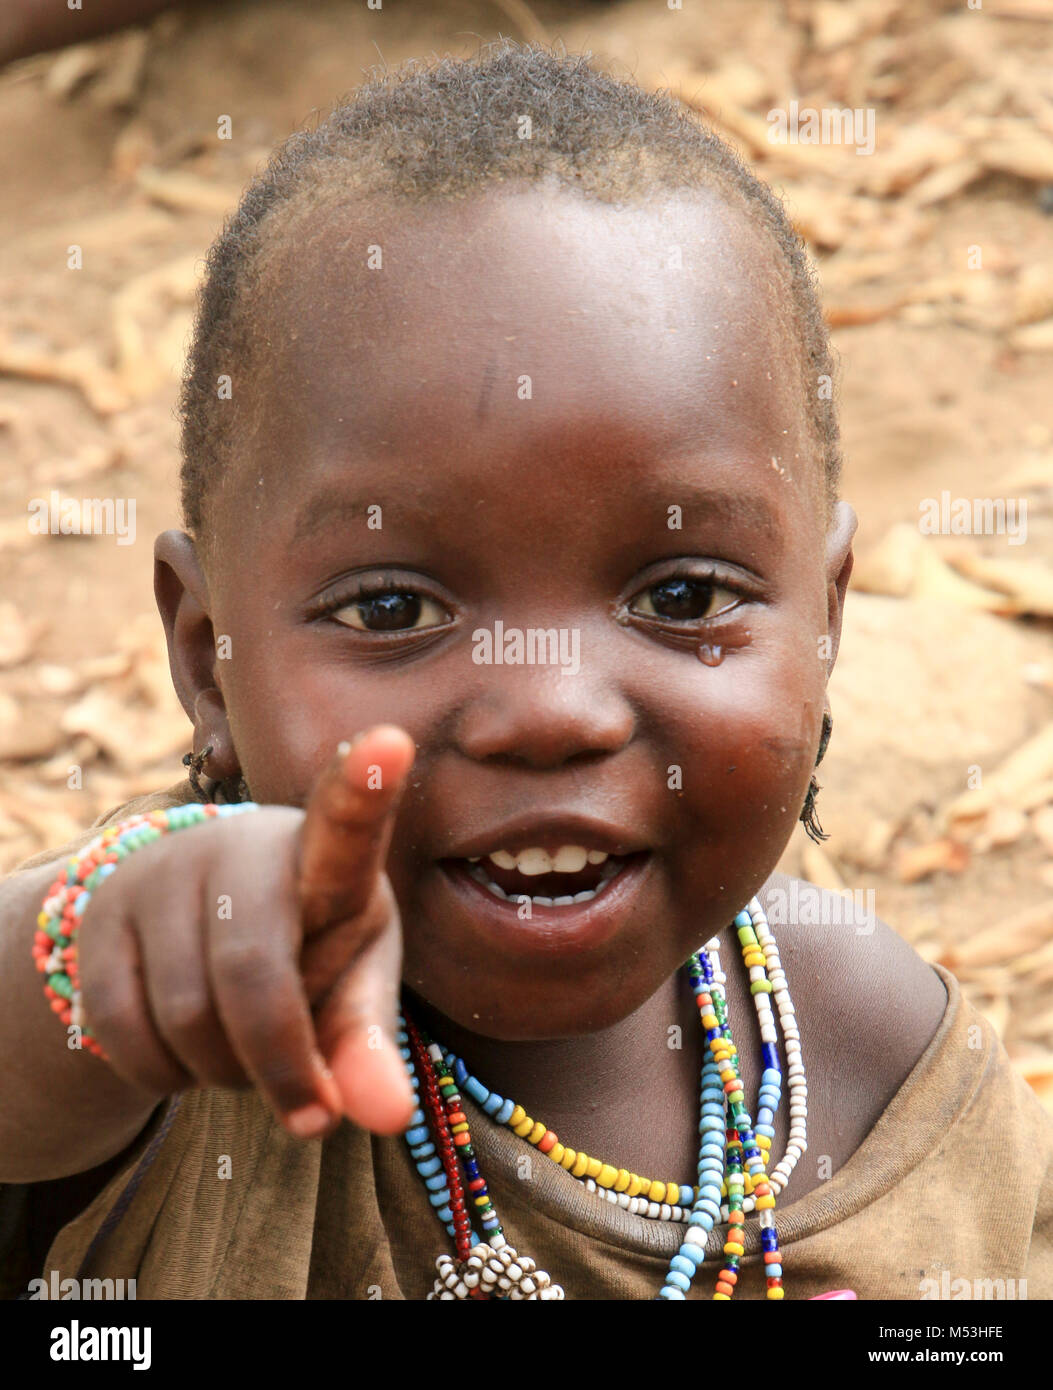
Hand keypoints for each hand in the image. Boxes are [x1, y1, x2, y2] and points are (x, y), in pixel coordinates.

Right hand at [77, 726, 417, 1140]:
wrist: (192, 925)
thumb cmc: (304, 950)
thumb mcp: (349, 989)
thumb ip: (368, 1047)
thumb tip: (386, 1117)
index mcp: (324, 857)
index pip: (347, 826)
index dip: (365, 790)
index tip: (389, 743)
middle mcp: (239, 845)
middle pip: (251, 972)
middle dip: (280, 1065)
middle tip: (309, 1117)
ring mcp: (161, 872)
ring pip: (185, 1017)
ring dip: (223, 1074)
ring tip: (244, 1053)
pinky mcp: (98, 915)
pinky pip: (123, 1030)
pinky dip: (164, 1074)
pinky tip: (188, 1054)